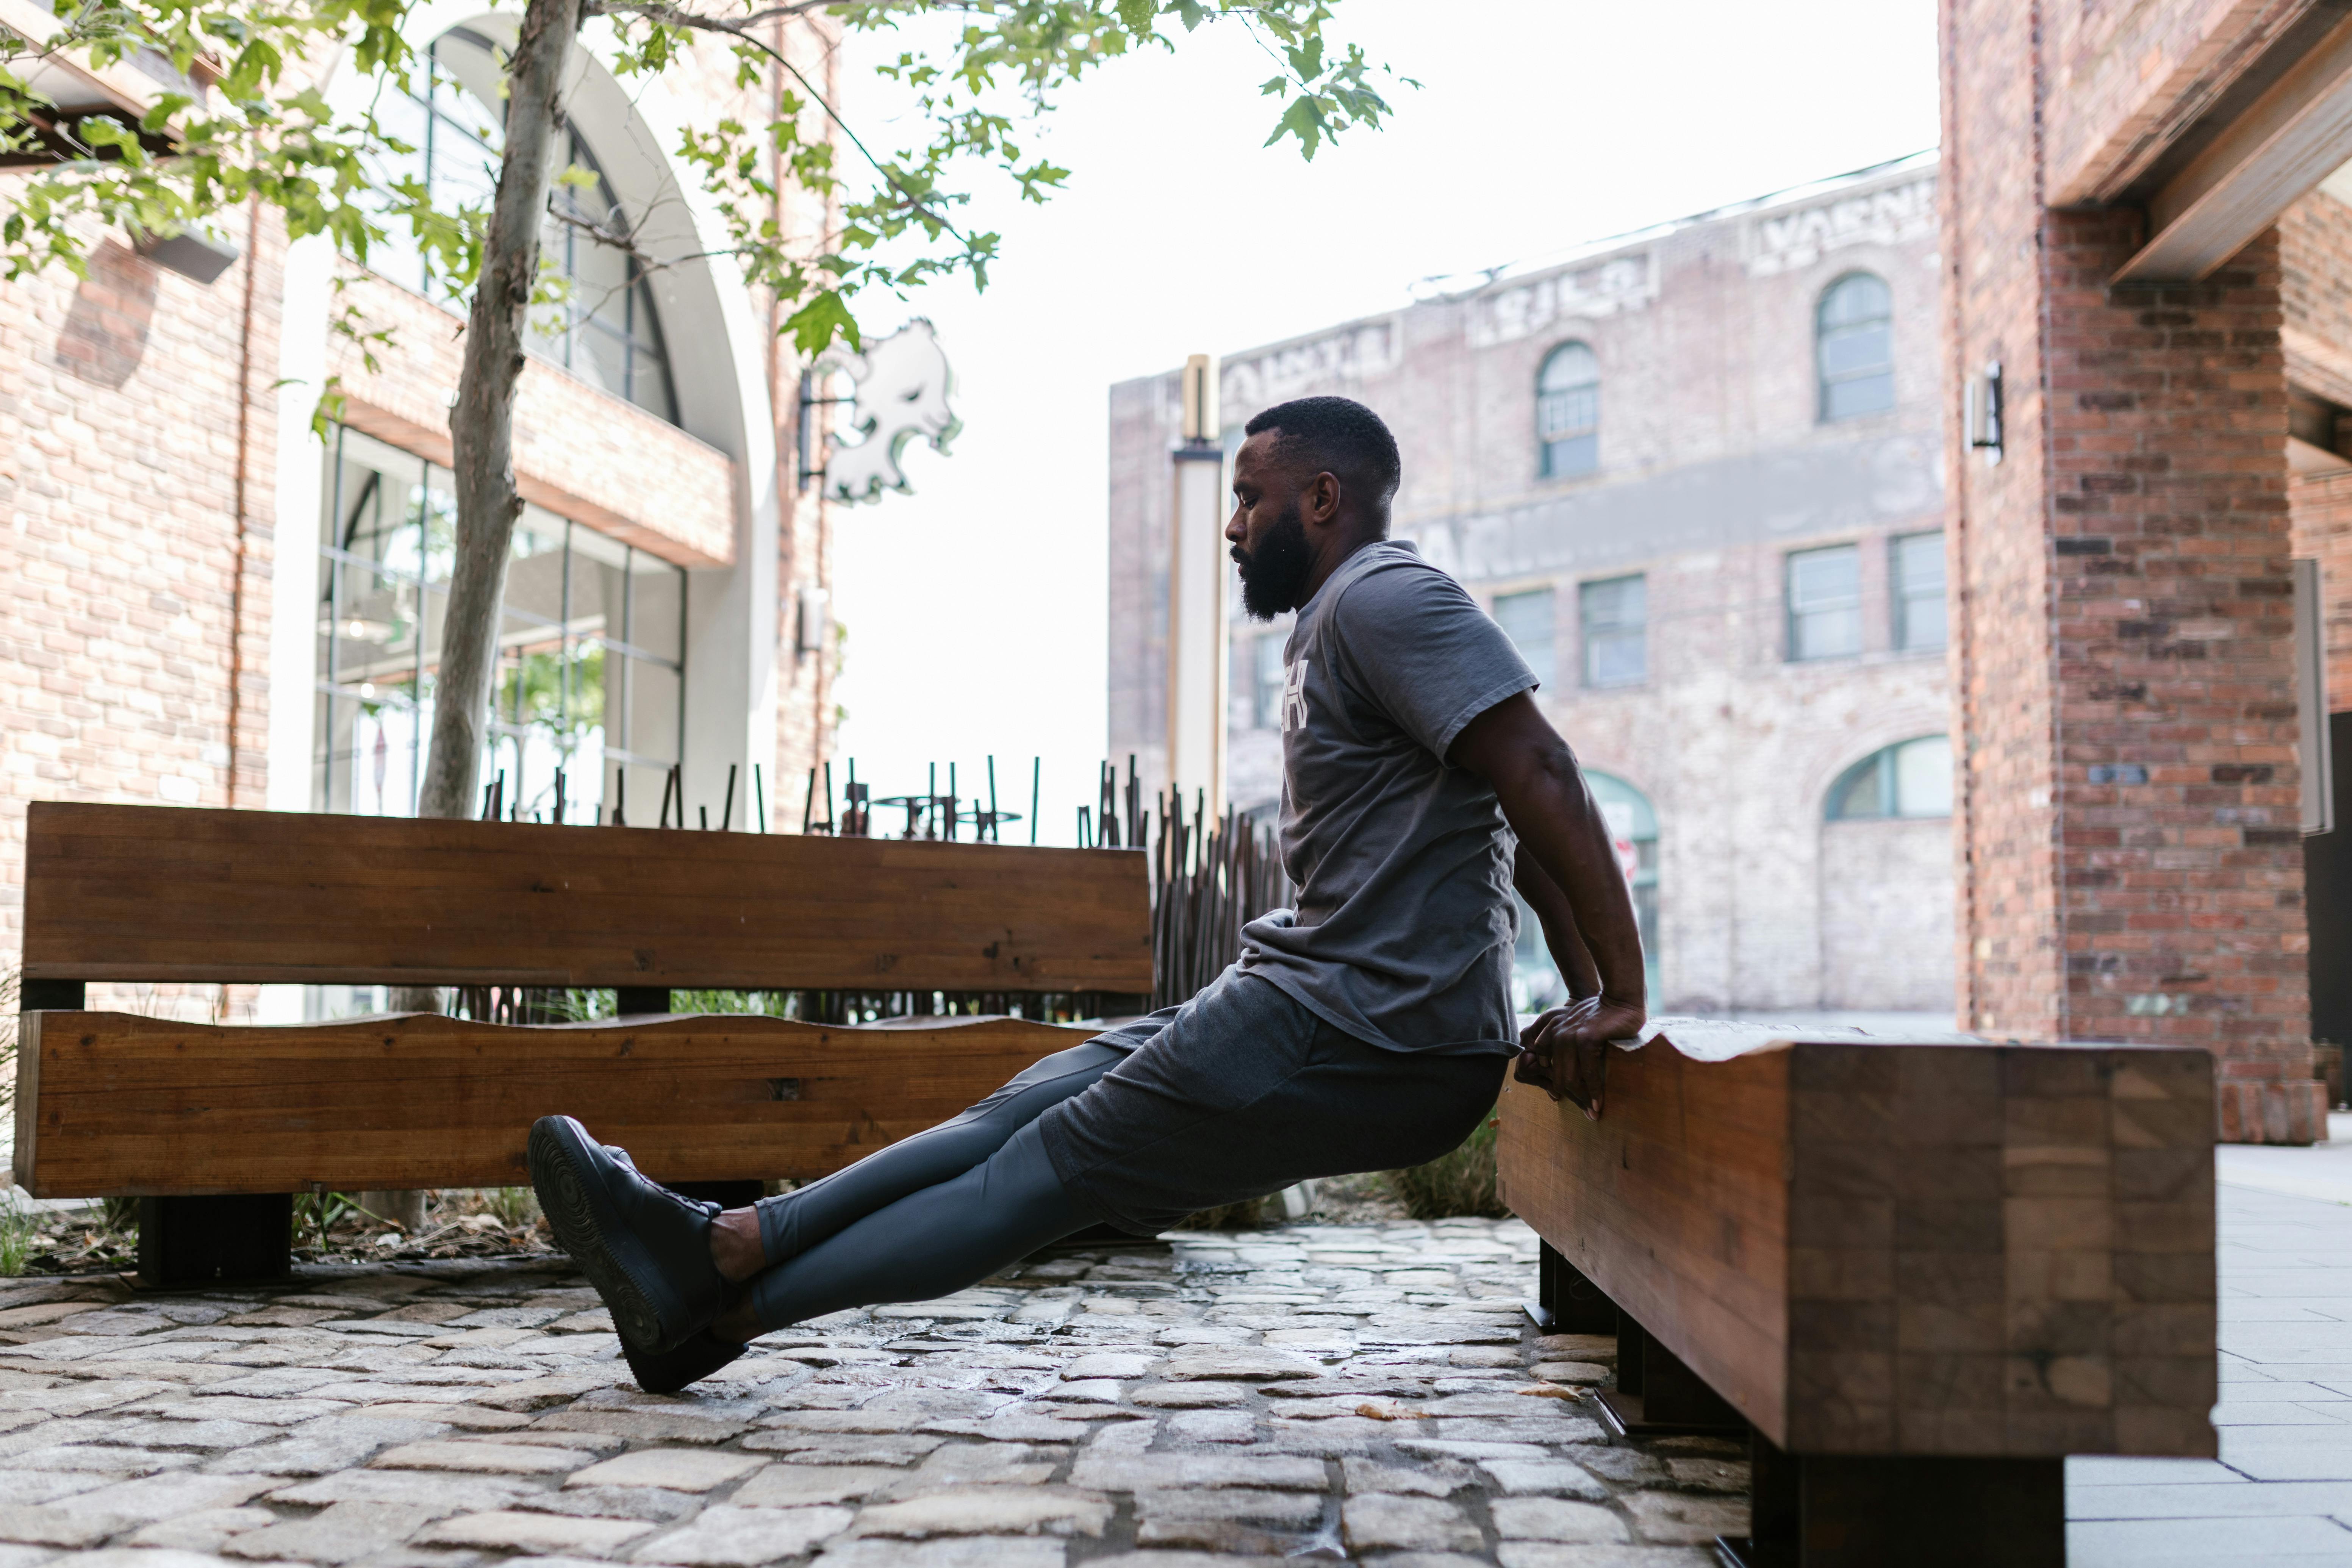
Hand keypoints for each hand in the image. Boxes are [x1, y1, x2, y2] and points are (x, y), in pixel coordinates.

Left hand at [1514, 995, 1644, 1119]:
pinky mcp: (1585, 1040)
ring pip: (1570, 1078)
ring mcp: (1569, 1037)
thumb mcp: (1577, 1027)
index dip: (1558, 1085)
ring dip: (1583, 1099)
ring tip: (1593, 1113)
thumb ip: (1568, 1043)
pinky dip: (1594, 1091)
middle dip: (1572, 1098)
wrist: (1620, 999)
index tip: (1573, 1099)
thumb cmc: (1602, 1015)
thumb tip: (1572, 1072)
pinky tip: (1599, 1102)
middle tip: (1587, 1113)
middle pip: (1558, 1076)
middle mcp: (1556, 1034)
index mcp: (1551, 1032)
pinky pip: (1588, 1073)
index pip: (1547, 1066)